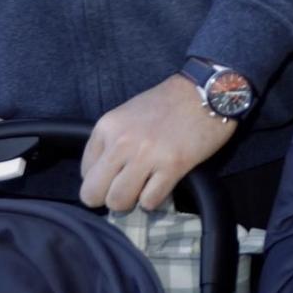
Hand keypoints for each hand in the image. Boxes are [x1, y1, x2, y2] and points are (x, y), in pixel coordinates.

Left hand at [81, 75, 237, 212]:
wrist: (207, 91)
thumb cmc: (168, 104)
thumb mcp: (127, 114)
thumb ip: (111, 141)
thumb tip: (103, 175)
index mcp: (107, 127)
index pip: (84, 172)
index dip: (100, 180)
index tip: (116, 176)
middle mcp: (122, 142)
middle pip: (93, 194)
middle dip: (107, 198)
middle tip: (125, 191)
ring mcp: (147, 154)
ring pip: (118, 202)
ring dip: (131, 202)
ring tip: (144, 188)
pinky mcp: (173, 165)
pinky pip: (149, 202)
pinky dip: (154, 199)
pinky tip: (162, 184)